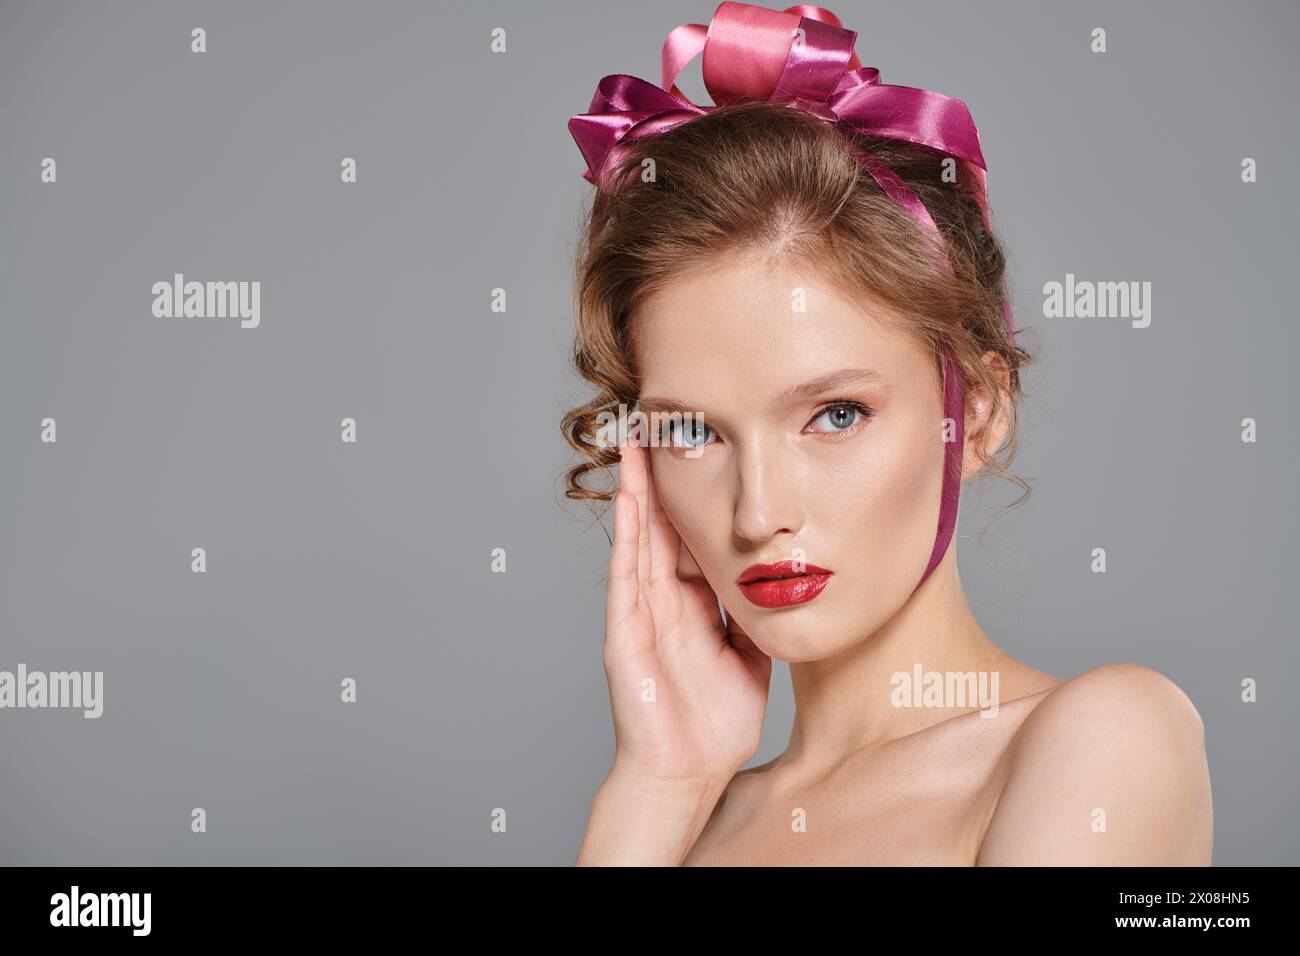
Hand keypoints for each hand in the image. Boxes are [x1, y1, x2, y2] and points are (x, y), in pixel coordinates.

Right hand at [601, 437, 771, 786]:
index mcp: (691, 604)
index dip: (695, 493)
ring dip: (635, 489)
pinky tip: (628, 499)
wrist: (687, 773)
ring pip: (638, 538)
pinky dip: (626, 536)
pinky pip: (626, 576)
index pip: (691, 535)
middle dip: (659, 476)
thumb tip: (785, 581)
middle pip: (660, 525)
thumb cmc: (714, 723)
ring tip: (635, 441)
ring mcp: (640, 614)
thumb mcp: (750, 655)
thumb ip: (756, 615)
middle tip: (660, 423)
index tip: (704, 448)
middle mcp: (662, 601)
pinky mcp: (624, 634)